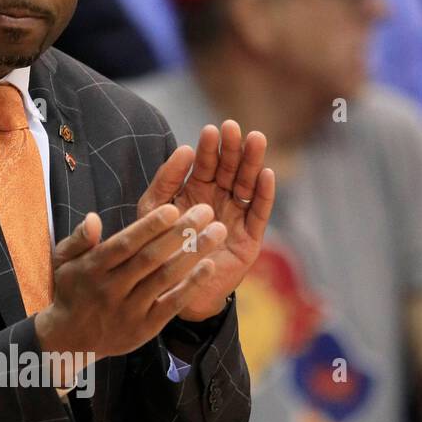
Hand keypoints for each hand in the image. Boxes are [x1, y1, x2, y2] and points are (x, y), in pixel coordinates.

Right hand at [34, 200, 227, 364]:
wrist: (70, 340)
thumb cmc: (72, 291)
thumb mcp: (64, 262)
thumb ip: (79, 239)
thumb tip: (93, 218)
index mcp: (93, 269)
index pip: (124, 244)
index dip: (149, 227)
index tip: (173, 208)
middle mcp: (111, 289)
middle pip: (150, 258)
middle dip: (180, 233)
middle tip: (206, 211)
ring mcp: (129, 311)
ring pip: (164, 279)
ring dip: (193, 254)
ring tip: (216, 232)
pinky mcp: (144, 328)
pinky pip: (172, 304)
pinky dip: (191, 286)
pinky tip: (209, 266)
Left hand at [137, 122, 274, 320]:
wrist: (171, 292)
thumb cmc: (159, 249)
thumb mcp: (155, 212)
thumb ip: (165, 181)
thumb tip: (184, 148)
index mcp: (197, 191)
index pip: (205, 164)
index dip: (208, 148)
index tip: (210, 130)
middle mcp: (219, 200)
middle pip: (230, 169)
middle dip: (232, 149)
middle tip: (233, 128)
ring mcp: (236, 217)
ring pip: (247, 185)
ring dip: (252, 162)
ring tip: (256, 140)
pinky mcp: (250, 238)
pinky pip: (259, 213)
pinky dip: (264, 195)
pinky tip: (267, 175)